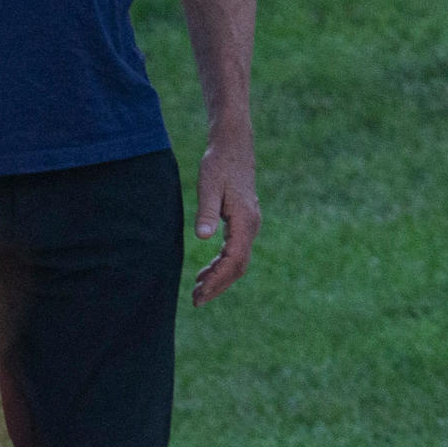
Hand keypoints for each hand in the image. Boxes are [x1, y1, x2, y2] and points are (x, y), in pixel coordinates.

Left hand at [190, 133, 259, 303]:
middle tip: (196, 300)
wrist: (233, 146)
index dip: (217, 279)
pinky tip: (206, 270)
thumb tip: (203, 238)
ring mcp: (250, 224)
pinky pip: (236, 250)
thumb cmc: (219, 164)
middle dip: (218, 285)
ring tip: (197, 290)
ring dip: (220, 277)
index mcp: (245, 220)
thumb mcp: (209, 186)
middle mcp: (252, 225)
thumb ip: (207, 212)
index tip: (199, 292)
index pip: (234, 259)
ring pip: (239, 260)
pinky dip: (221, 264)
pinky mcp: (244, 221)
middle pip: (239, 266)